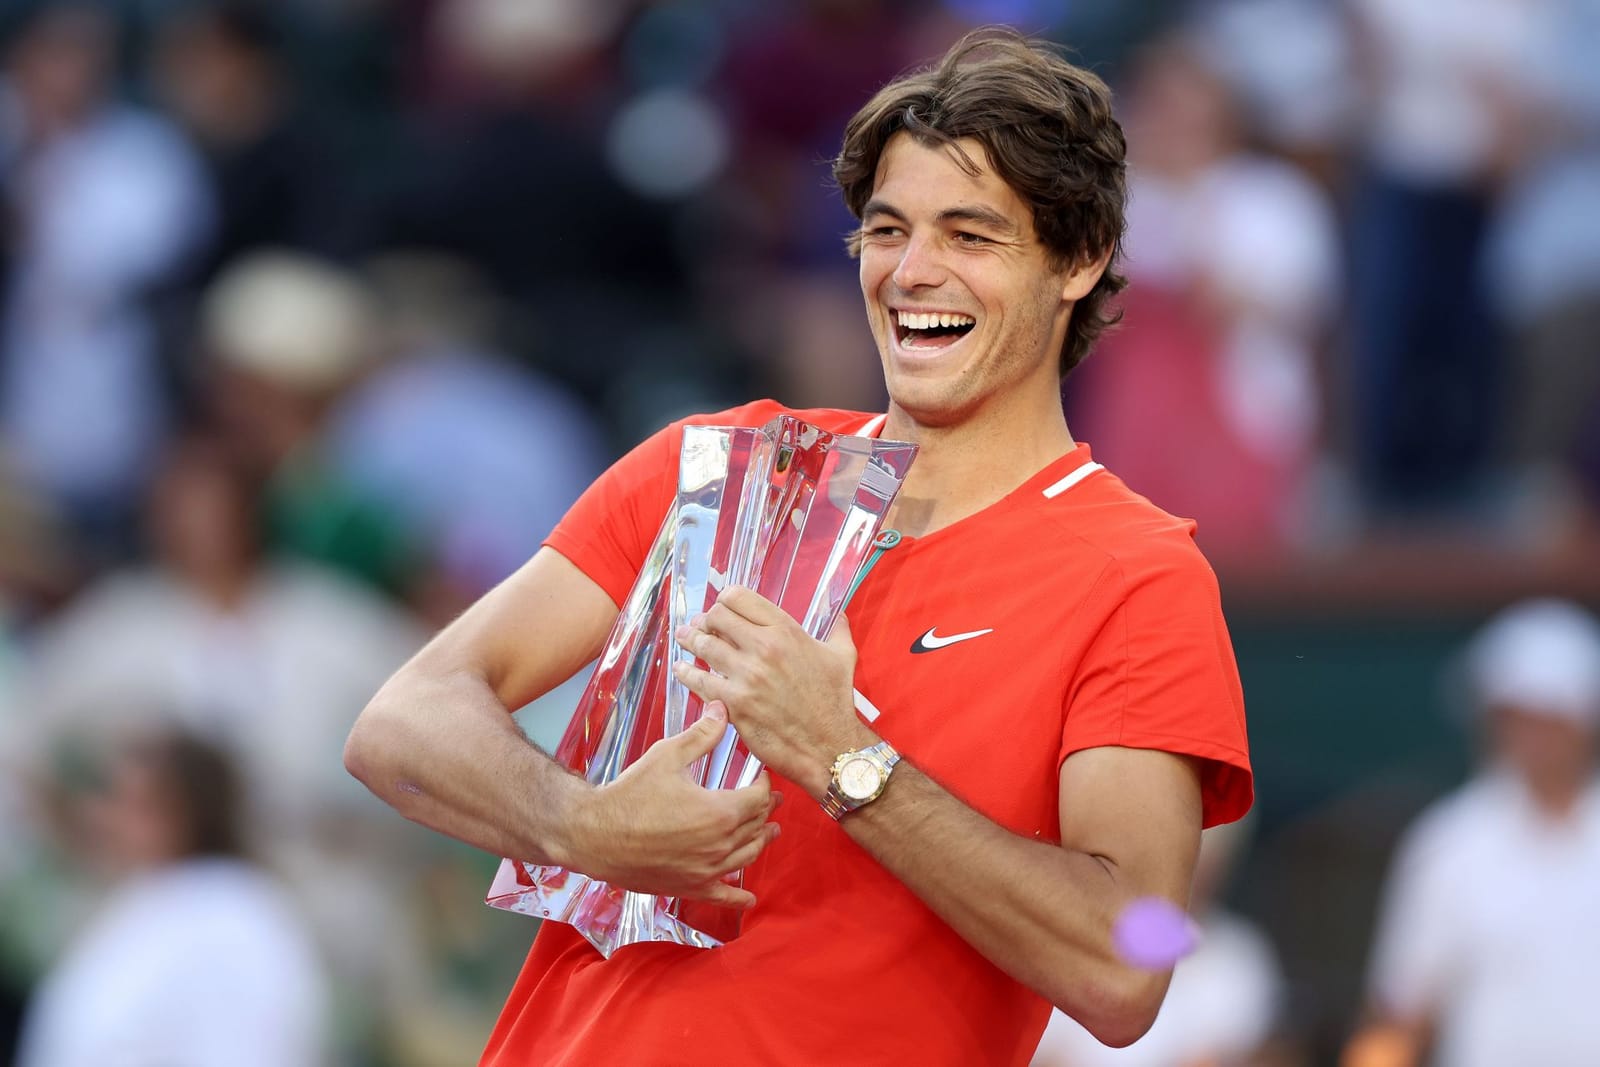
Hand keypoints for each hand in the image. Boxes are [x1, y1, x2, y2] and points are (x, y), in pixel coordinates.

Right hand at [566, 702, 780, 908]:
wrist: (595, 835)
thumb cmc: (630, 795)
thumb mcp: (667, 756)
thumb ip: (701, 735)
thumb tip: (722, 710)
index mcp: (719, 812)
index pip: (758, 799)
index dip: (765, 785)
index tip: (763, 776)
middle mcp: (719, 845)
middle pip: (756, 826)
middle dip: (767, 810)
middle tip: (773, 801)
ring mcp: (706, 870)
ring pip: (747, 856)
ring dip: (762, 842)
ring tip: (771, 832)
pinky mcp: (689, 887)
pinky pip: (721, 896)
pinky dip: (738, 897)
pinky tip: (748, 900)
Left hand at [672, 586, 874, 799]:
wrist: (829, 746)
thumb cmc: (835, 702)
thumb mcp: (842, 657)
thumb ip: (838, 631)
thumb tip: (840, 615)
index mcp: (785, 631)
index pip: (739, 597)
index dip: (725, 600)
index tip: (722, 607)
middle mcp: (763, 648)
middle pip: (716, 617)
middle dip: (706, 619)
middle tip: (701, 625)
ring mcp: (746, 676)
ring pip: (704, 646)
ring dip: (690, 640)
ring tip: (684, 638)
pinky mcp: (734, 704)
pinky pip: (700, 682)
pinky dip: (687, 674)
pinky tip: (682, 670)